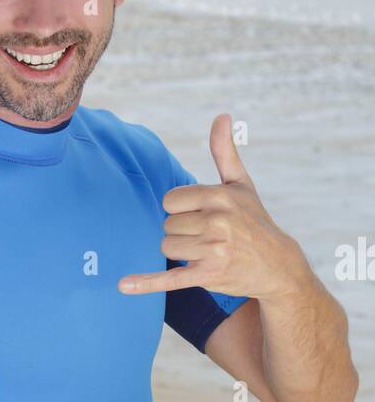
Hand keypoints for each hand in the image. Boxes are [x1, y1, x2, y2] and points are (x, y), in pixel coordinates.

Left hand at [118, 114, 308, 301]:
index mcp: (220, 196)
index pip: (170, 200)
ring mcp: (212, 250)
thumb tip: (221, 115)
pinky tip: (123, 285)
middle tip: (208, 237)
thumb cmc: (254, 221)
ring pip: (166, 247)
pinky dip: (145, 282)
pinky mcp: (207, 275)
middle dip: (181, 232)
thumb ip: (224, 151)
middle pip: (167, 225)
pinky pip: (169, 278)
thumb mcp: (241, 184)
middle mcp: (217, 222)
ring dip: (179, 252)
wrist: (277, 265)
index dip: (180, 209)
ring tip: (205, 252)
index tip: (200, 215)